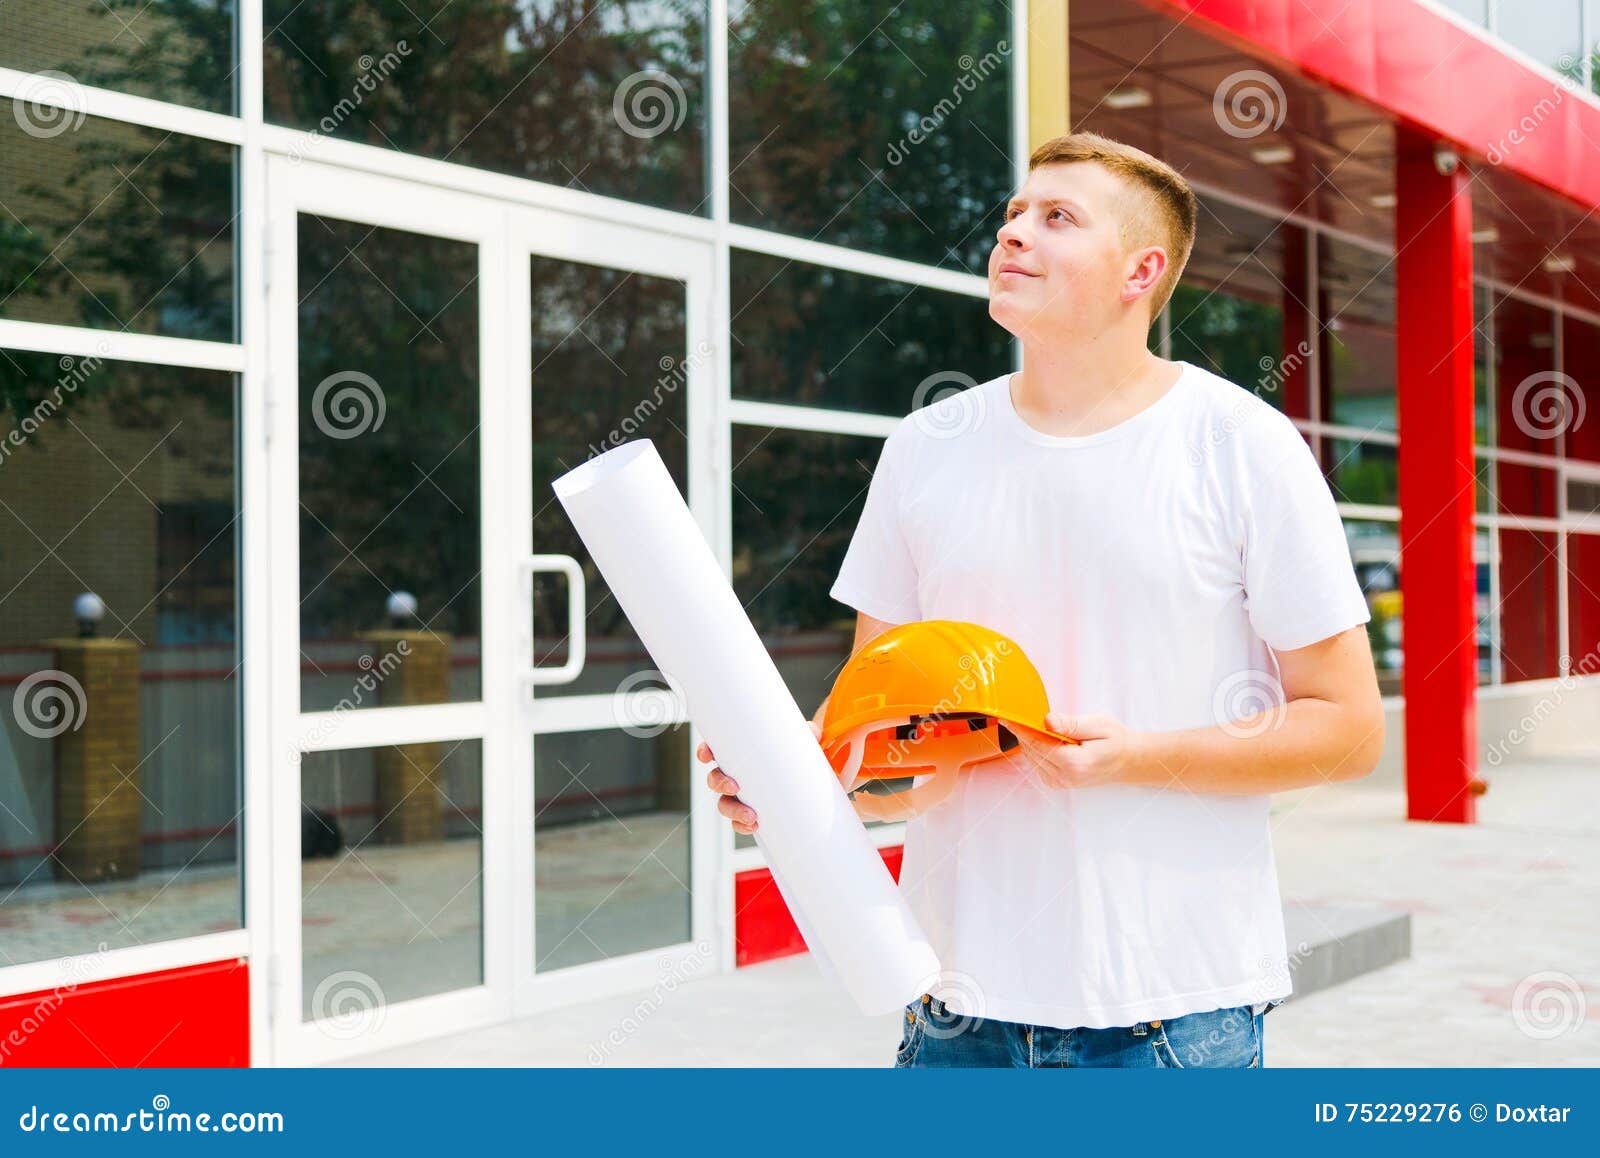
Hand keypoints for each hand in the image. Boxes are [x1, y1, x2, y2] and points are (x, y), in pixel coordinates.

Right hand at [697, 720, 824, 833]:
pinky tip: (754, 826)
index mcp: (740, 756)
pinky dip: (742, 825)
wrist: (811, 785)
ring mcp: (741, 797)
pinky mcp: (751, 813)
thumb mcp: (802, 745)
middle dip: (719, 783)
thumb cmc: (797, 759)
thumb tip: (814, 732)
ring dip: (733, 810)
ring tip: (751, 816)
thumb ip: (807, 735)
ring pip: (724, 804)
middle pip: (714, 780)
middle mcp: (735, 776)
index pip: (715, 751)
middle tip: (735, 786)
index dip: (705, 752)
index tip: (708, 754)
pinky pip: (739, 823)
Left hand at [1014, 712, 1140, 789]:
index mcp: (1075, 763)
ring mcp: (1060, 783)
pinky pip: (1038, 762)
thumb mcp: (1098, 726)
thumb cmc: (1115, 741)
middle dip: (1024, 732)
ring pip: (1033, 757)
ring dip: (1030, 740)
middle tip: (1019, 714)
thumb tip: (1047, 721)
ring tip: (1034, 723)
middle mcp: (1065, 777)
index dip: (1021, 729)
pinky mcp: (1056, 782)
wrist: (1126, 760)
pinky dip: (1037, 748)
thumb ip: (1071, 725)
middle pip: (1032, 751)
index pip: (1038, 744)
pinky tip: (1045, 738)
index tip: (1007, 717)